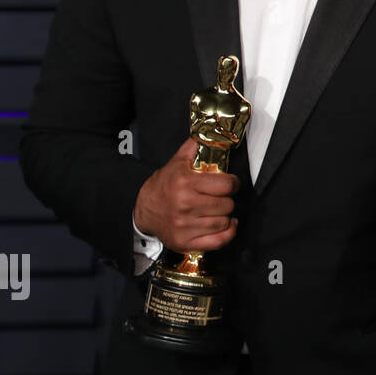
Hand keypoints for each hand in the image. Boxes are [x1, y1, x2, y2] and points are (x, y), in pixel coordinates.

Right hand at [134, 138, 238, 253]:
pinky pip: (218, 241)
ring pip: (225, 222)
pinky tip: (225, 225)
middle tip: (220, 197)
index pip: (226, 185)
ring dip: (225, 216)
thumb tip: (210, 133)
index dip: (233, 183)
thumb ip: (194, 147)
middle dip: (227, 199)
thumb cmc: (163, 186)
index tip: (230, 183)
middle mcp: (185, 206)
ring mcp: (185, 226)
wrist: (142, 210)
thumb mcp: (176, 162)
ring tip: (217, 210)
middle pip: (227, 204)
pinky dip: (227, 234)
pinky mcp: (185, 242)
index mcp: (185, 184)